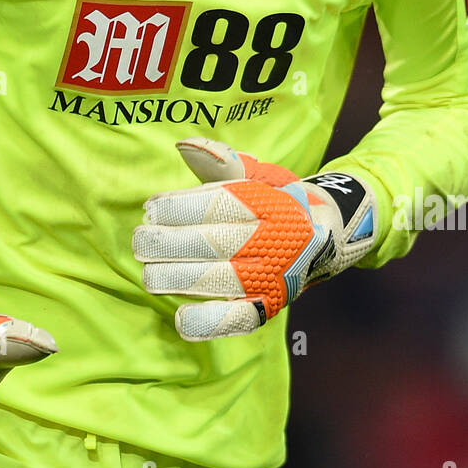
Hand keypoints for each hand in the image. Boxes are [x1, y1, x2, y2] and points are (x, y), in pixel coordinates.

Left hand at [133, 140, 375, 340]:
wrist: (327, 235)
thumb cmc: (277, 200)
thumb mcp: (257, 173)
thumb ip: (219, 162)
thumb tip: (182, 145)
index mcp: (268, 204)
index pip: (216, 205)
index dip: (178, 207)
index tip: (150, 208)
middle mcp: (272, 241)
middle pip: (211, 243)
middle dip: (168, 243)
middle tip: (140, 241)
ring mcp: (271, 277)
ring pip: (218, 280)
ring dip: (176, 278)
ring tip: (148, 273)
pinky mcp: (268, 306)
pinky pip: (237, 319)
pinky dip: (207, 322)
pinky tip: (179, 318)